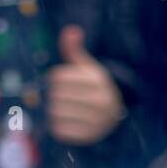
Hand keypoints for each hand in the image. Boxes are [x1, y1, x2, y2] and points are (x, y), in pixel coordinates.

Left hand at [47, 26, 124, 144]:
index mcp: (97, 80)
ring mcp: (94, 120)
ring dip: (54, 110)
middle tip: (60, 97)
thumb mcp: (87, 66)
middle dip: (54, 95)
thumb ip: (74, 49)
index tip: (61, 80)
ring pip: (56, 113)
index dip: (55, 77)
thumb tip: (71, 31)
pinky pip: (59, 130)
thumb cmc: (93, 87)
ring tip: (61, 108)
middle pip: (56, 95)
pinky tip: (64, 121)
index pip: (58, 77)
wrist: (112, 116)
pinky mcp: (87, 136)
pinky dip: (57, 125)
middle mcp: (98, 100)